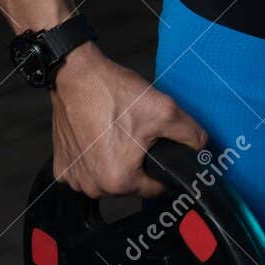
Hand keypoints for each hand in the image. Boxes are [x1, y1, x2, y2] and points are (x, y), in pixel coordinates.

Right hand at [49, 42, 206, 197]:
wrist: (77, 75)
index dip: (164, 170)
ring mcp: (74, 178)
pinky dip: (93, 159)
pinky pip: (86, 171)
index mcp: (119, 180)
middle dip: (138, 163)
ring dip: (115, 162)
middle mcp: (94, 186)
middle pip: (130, 184)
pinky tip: (98, 137)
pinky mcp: (61, 166)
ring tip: (117, 133)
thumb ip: (191, 135)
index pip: (155, 188)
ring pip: (108, 179)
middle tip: (137, 135)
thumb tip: (203, 149)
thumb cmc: (112, 93)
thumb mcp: (165, 110)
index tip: (159, 151)